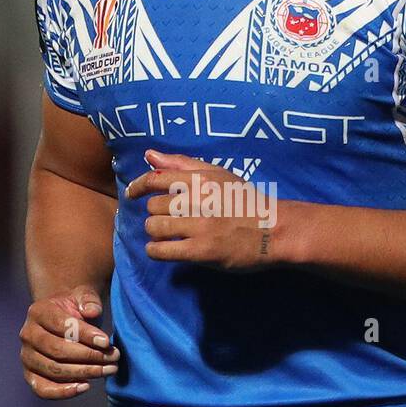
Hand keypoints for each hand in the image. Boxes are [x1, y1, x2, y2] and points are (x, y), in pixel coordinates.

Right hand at [18, 284, 120, 398]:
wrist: (63, 320)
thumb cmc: (75, 310)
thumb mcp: (83, 298)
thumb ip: (89, 301)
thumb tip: (92, 312)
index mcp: (38, 312)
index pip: (62, 325)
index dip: (85, 335)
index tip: (106, 342)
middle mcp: (27, 335)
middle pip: (57, 350)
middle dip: (89, 356)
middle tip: (113, 357)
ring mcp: (27, 357)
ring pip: (54, 370)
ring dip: (84, 373)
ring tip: (108, 370)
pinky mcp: (31, 375)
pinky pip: (44, 389)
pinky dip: (64, 391)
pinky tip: (86, 386)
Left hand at [124, 149, 280, 271]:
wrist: (273, 230)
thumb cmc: (245, 201)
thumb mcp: (219, 174)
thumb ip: (182, 164)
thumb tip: (149, 155)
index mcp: (200, 179)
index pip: (155, 178)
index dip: (138, 186)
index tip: (132, 194)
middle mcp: (197, 200)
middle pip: (154, 205)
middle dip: (155, 213)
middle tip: (168, 218)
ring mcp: (198, 226)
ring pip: (154, 227)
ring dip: (155, 232)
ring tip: (165, 234)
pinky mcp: (200, 251)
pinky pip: (162, 250)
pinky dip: (156, 250)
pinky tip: (161, 249)